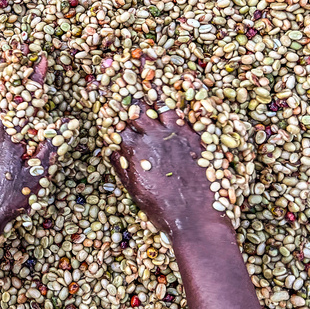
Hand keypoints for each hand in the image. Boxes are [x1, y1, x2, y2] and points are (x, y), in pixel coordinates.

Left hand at [0, 58, 54, 233]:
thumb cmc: (12, 196)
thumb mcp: (37, 173)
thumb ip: (51, 145)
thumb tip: (68, 122)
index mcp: (9, 134)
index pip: (25, 99)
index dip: (35, 78)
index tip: (41, 58)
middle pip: (4, 95)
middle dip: (15, 74)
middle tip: (20, 53)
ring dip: (3, 90)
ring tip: (9, 73)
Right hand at [108, 106, 228, 236]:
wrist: (196, 217)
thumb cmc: (162, 209)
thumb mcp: (134, 190)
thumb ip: (122, 168)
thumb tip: (112, 152)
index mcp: (136, 150)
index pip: (119, 127)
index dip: (114, 119)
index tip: (112, 113)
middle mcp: (154, 138)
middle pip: (139, 111)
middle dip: (132, 102)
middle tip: (129, 94)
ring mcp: (177, 135)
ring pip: (164, 107)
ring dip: (156, 100)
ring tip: (153, 91)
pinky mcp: (197, 138)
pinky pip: (187, 117)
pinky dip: (179, 111)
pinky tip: (177, 107)